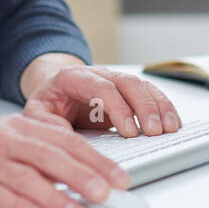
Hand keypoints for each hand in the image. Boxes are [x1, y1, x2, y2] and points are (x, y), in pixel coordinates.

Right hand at [0, 115, 130, 207]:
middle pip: (51, 156)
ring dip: (57, 197)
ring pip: (28, 178)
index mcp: (16, 127)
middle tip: (108, 193)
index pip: (65, 140)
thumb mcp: (3, 143)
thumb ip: (38, 152)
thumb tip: (82, 172)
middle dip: (84, 175)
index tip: (118, 176)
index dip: (95, 158)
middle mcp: (3, 140)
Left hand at [23, 64, 181, 137]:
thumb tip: (62, 133)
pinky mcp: (128, 92)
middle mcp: (99, 74)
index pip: (101, 87)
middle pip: (128, 83)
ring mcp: (116, 81)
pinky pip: (151, 94)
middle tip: (153, 132)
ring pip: (143, 86)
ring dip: (159, 107)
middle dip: (144, 107)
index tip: (128, 132)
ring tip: (169, 129)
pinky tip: (173, 123)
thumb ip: (44, 122)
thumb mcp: (35, 112)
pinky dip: (164, 107)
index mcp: (74, 77)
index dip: (118, 108)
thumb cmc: (48, 102)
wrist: (55, 88)